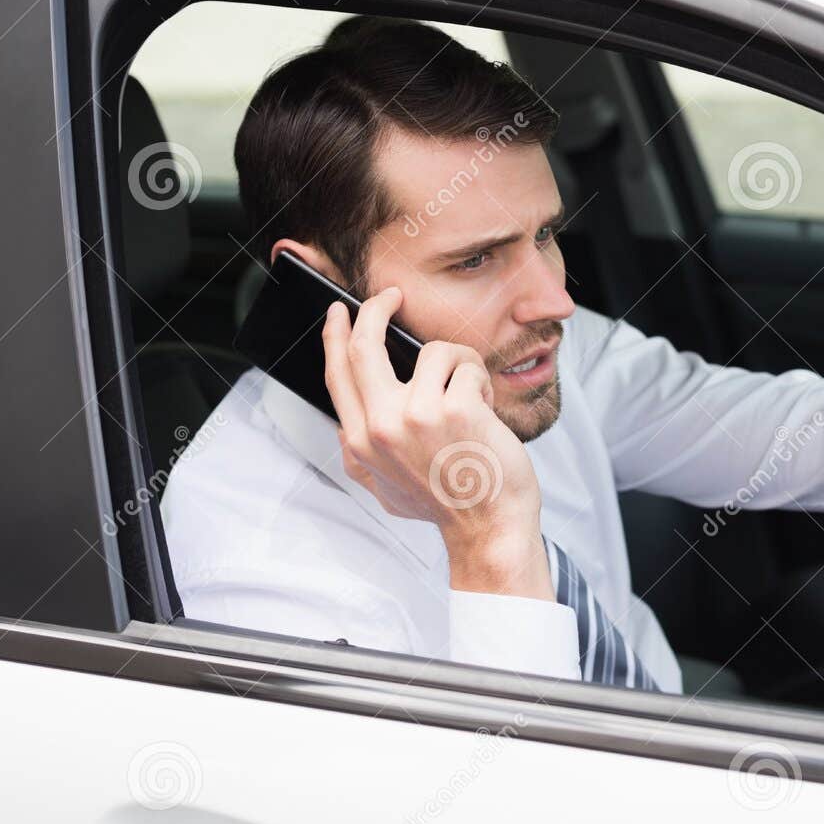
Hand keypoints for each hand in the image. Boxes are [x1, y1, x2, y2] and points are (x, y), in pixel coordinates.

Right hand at [322, 287, 551, 599]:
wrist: (488, 527)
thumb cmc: (444, 505)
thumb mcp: (384, 490)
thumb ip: (358, 457)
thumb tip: (342, 425)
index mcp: (360, 441)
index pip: (338, 373)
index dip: (335, 335)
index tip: (339, 312)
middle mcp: (382, 425)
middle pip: (365, 345)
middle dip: (376, 309)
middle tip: (392, 296)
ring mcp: (419, 414)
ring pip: (433, 351)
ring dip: (458, 363)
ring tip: (471, 394)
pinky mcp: (458, 408)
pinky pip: (467, 366)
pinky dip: (483, 381)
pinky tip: (488, 410)